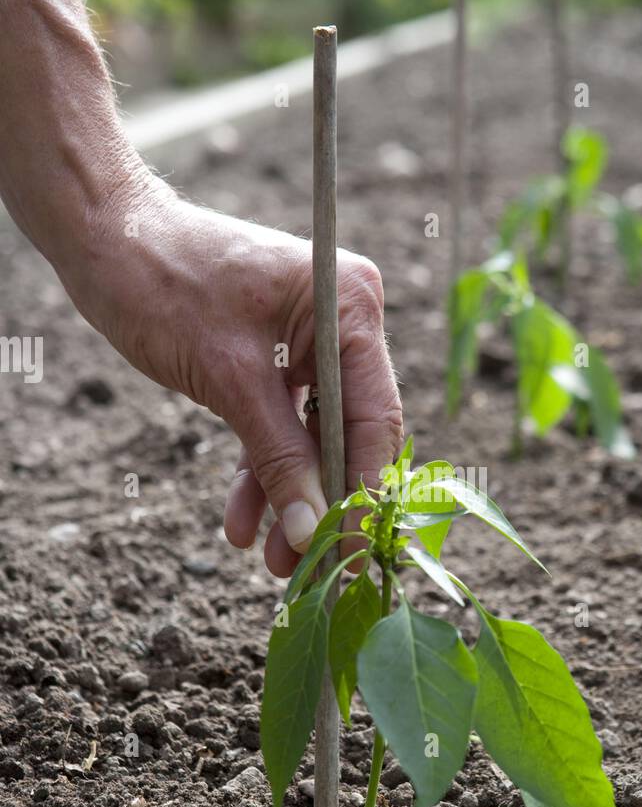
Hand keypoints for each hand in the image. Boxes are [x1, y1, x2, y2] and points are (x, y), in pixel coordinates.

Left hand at [59, 172, 402, 575]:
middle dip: (325, 503)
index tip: (354, 555)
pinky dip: (262, 470)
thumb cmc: (164, 284)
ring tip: (274, 561)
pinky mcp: (280, 358)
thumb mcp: (226, 379)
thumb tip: (313, 530)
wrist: (105, 236)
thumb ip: (277, 456)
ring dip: (292, 498)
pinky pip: (282, 425)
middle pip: (350, 432)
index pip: (373, 416)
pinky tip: (242, 522)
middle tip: (315, 570)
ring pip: (314, 438)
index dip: (364, 491)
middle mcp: (344, 320)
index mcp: (349, 306)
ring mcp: (313, 340)